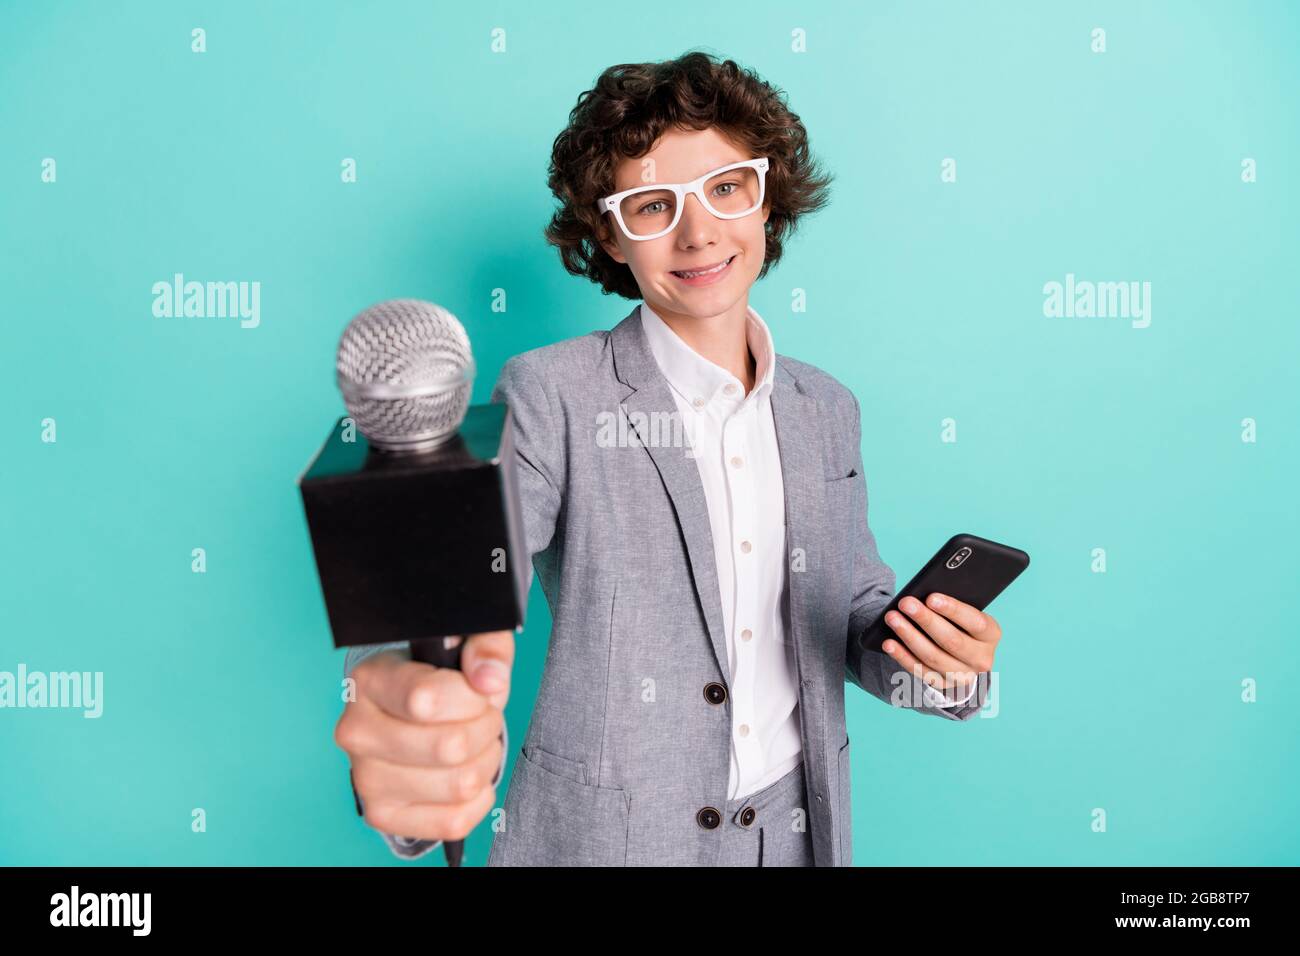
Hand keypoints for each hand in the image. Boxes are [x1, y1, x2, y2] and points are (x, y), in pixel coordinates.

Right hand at [334, 630, 513, 841]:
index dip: (472, 697)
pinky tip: (468, 771)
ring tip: (476, 742)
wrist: (412, 716)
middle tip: (482, 717)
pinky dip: (479, 798)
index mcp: (370, 680)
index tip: (478, 689)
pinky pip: (454, 820)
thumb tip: (489, 680)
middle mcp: (356, 731)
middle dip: (486, 728)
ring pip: (458, 785)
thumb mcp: (469, 642)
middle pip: (450, 747)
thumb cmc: (442, 676)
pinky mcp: (382, 815)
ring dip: (486, 761)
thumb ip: (486, 646)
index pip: (426, 699)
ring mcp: (365, 779)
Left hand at [880, 594, 999, 698]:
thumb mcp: (964, 615)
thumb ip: (951, 607)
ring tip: (892, 619)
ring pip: (933, 657)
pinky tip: (889, 643)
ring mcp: (964, 676)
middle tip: (905, 603)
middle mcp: (982, 659)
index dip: (953, 610)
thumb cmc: (960, 624)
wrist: (963, 656)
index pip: (975, 622)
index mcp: (991, 634)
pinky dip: (903, 657)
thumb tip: (923, 597)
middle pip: (951, 640)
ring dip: (909, 636)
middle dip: (926, 620)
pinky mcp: (944, 686)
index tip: (931, 597)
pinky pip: (921, 672)